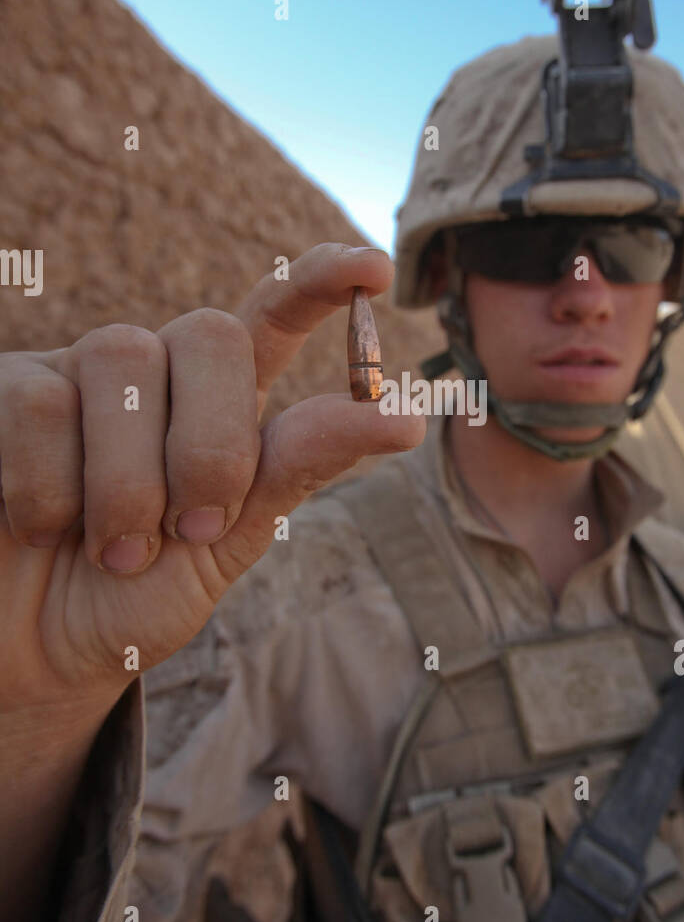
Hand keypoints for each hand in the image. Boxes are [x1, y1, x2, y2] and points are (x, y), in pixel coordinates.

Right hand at [0, 244, 422, 715]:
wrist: (35, 656)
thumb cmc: (136, 598)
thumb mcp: (228, 546)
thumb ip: (296, 470)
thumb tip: (405, 417)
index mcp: (219, 405)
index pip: (272, 317)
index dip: (320, 285)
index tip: (374, 265)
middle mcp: (153, 371)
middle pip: (211, 333)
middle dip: (211, 444)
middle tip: (188, 532)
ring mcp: (75, 374)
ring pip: (121, 359)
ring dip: (124, 486)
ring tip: (112, 551)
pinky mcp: (5, 390)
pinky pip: (39, 403)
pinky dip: (49, 492)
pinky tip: (41, 528)